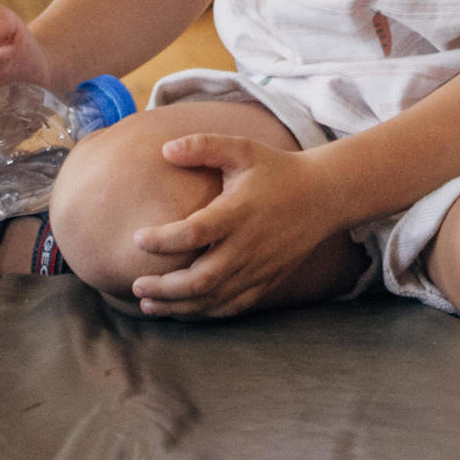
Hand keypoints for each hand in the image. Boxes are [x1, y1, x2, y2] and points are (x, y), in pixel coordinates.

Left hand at [124, 129, 355, 317]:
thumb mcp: (242, 148)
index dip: (162, 241)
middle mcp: (248, 246)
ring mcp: (259, 268)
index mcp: (238, 212)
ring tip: (148, 304)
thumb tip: (165, 150)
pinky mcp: (267, 282)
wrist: (323, 197)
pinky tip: (181, 311)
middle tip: (136, 285)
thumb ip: (203, 145)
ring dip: (178, 306)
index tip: (137, 239)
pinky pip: (232, 307)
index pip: (194, 234)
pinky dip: (204, 314)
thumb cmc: (276, 169)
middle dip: (164, 287)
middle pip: (201, 280)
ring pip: (214, 300)